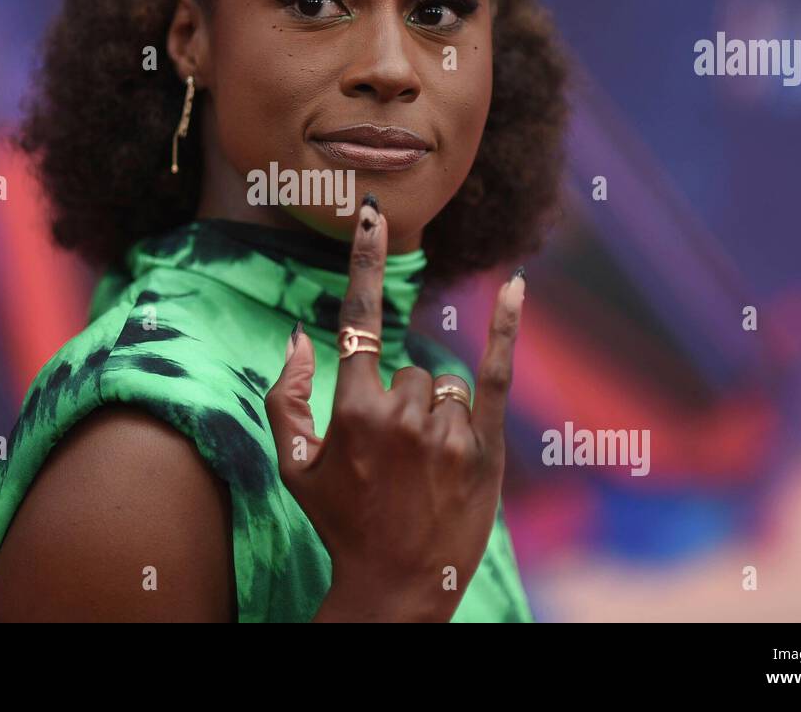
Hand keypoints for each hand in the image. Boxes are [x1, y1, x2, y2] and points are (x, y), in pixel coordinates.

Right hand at [264, 195, 526, 620]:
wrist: (397, 585)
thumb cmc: (340, 523)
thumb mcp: (295, 468)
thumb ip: (285, 400)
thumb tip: (297, 337)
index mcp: (352, 412)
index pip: (357, 321)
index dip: (363, 263)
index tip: (371, 214)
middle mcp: (401, 414)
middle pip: (409, 367)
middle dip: (401, 400)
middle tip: (394, 458)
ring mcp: (447, 431)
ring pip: (443, 384)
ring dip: (434, 413)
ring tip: (425, 468)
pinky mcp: (484, 446)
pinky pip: (495, 374)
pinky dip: (505, 329)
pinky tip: (516, 287)